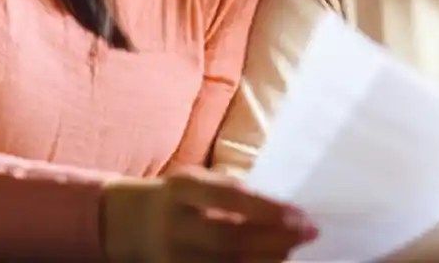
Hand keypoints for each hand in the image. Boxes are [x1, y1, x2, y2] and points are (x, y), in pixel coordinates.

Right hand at [101, 167, 317, 262]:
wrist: (130, 222)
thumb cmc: (182, 198)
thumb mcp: (200, 183)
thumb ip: (234, 195)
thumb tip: (286, 212)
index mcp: (182, 188)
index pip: (230, 197)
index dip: (268, 209)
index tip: (301, 215)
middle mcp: (174, 224)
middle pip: (229, 239)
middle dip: (274, 240)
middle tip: (308, 234)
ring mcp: (171, 257)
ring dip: (265, 261)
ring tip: (292, 252)